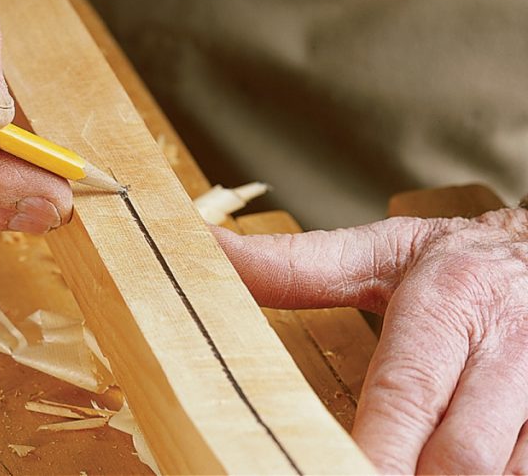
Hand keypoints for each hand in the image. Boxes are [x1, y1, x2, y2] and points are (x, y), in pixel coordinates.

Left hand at [215, 207, 527, 473]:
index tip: (344, 471)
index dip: (378, 447)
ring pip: (506, 475)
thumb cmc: (458, 263)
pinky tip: (447, 471)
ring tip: (403, 466)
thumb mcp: (380, 252)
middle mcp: (509, 350)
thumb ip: (294, 265)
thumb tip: (201, 244)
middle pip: (463, 457)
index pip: (407, 391)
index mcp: (449, 302)